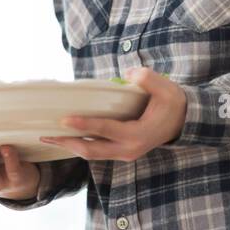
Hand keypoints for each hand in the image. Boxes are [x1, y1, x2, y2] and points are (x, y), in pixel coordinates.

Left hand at [41, 67, 186, 161]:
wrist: (184, 122)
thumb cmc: (173, 104)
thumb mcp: (166, 89)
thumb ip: (148, 80)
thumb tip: (129, 75)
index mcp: (138, 135)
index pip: (105, 130)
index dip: (84, 124)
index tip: (64, 119)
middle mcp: (129, 149)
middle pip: (92, 150)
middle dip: (68, 143)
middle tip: (45, 136)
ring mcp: (125, 153)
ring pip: (92, 154)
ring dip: (71, 145)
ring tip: (49, 138)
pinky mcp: (122, 151)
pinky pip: (97, 151)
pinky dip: (81, 144)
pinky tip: (67, 137)